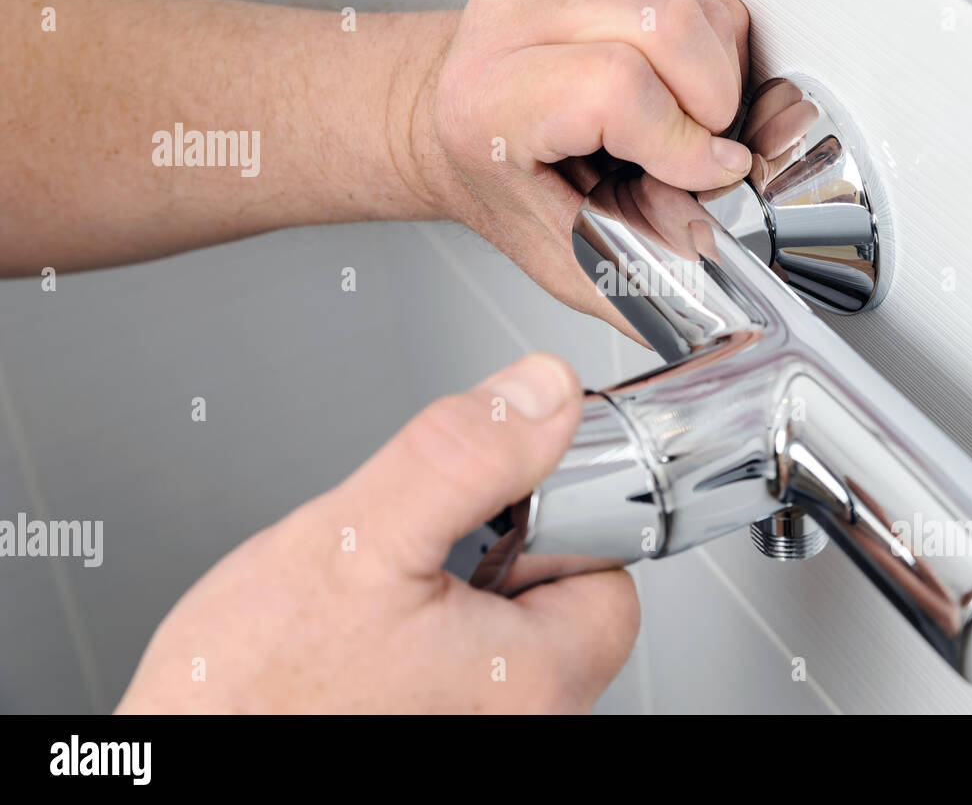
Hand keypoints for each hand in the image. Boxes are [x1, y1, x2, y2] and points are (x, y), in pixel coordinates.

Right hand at [116, 353, 638, 713]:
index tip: (495, 507)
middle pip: (555, 600)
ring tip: (376, 607)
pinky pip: (458, 671)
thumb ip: (463, 456)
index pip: (608, 569)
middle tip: (410, 563)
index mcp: (537, 681)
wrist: (176, 763)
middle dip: (488, 557)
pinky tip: (365, 641)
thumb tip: (544, 394)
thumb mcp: (358, 538)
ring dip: (445, 599)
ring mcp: (482, 738)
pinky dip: (419, 642)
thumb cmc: (248, 699)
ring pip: (501, 632)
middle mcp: (527, 725)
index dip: (550, 518)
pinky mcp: (435, 738)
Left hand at [404, 0, 751, 332]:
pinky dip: (713, 35)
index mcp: (490, 99)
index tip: (708, 171)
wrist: (450, 115)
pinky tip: (681, 77)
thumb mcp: (557, 252)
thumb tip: (709, 304)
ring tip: (690, 114)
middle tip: (705, 145)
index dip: (683, 139)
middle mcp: (510, 19)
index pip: (615, 87)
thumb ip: (634, 285)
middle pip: (666, 24)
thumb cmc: (499, 178)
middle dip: (715, 98)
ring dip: (720, 67)